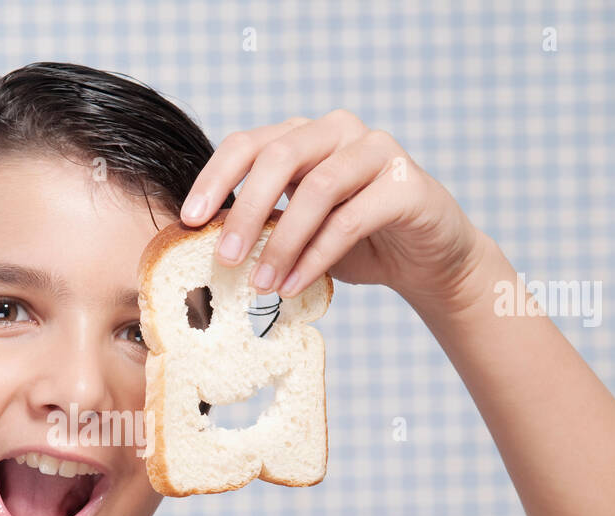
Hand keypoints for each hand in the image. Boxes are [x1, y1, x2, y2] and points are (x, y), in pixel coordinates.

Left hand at [180, 110, 489, 310]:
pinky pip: (351, 218)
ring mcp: (376, 150)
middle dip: (245, 212)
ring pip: (316, 188)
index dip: (215, 178)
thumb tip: (205, 252)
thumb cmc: (354, 242)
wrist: (426, 257)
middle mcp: (338, 131)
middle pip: (278, 157)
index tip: (188, 220)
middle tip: (223, 260)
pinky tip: (295, 286)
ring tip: (262, 286)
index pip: (248, 143)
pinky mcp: (406, 183)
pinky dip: (317, 256)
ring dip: (282, 242)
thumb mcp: (298, 232)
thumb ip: (263, 227)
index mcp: (303, 136)